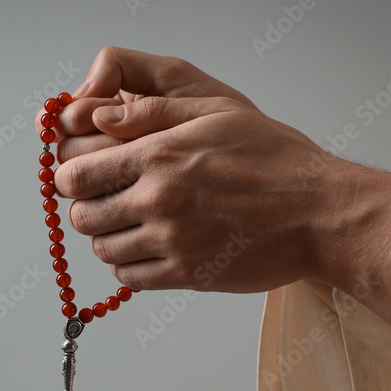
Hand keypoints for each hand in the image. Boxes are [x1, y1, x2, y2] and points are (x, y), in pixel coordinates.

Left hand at [38, 47, 390, 330]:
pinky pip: (130, 279)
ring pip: (104, 251)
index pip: (76, 175)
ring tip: (132, 223)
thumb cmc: (273, 158)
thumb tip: (101, 118)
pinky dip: (130, 266)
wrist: (318, 212)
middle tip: (109, 199)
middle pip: (83, 217)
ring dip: (109, 237)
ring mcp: (171, 244)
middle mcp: (157, 202)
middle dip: (88, 206)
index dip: (72, 175)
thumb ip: (152, 112)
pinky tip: (149, 247)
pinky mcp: (186, 276)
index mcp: (158, 157)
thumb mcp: (214, 111)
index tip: (83, 175)